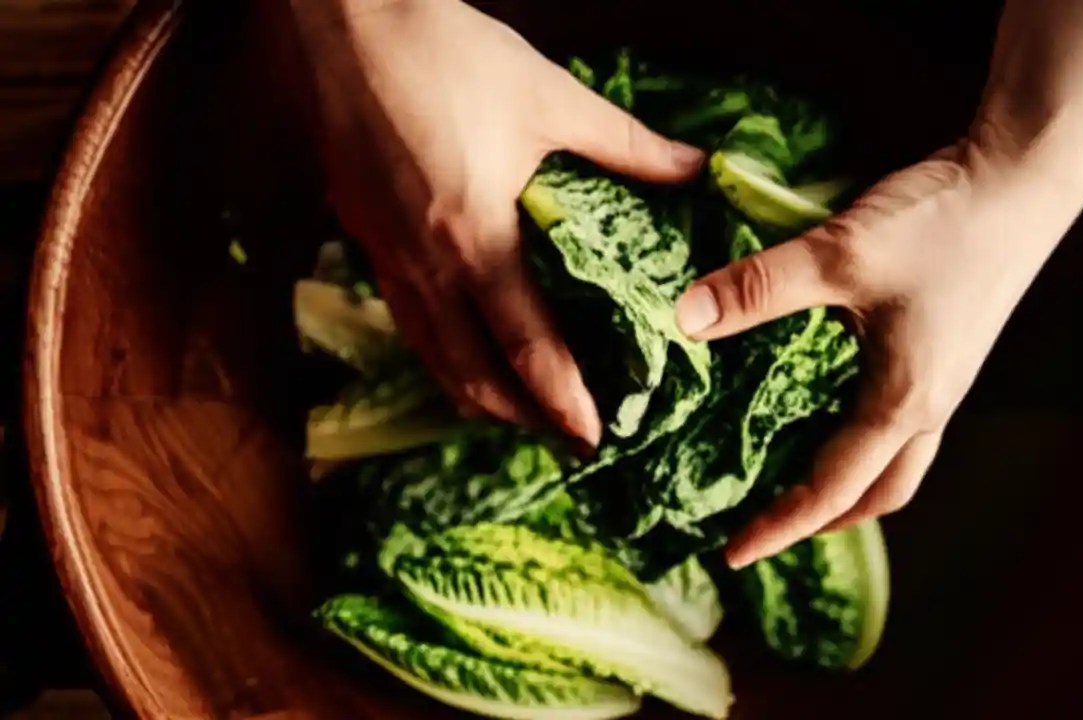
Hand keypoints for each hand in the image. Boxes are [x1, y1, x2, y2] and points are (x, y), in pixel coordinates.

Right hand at [296, 0, 703, 443]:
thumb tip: (698, 170)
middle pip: (468, 372)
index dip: (560, 399)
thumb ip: (629, 146)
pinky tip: (461, 349)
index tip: (592, 437)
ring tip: (517, 415)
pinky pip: (404, 319)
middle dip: (518, 417)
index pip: (523, 346)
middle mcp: (422, 265)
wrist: (343, 20)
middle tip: (564, 439)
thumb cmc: (447, 53)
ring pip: (428, 354)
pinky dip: (439, 352)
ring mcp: (384, 254)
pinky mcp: (362, 234)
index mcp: (473, 239)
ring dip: (473, 394)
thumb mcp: (550, 98)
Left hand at [675, 141, 1078, 567]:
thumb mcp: (839, 254)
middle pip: (881, 492)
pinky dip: (864, 433)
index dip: (780, 526)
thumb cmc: (941, 222)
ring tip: (797, 472)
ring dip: (851, 479)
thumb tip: (685, 320)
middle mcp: (930, 404)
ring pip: (898, 458)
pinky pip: (904, 418)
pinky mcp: (948, 348)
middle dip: (825, 518)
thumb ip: (760, 288)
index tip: (733, 553)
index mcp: (902, 402)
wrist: (1022, 178)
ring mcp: (946, 378)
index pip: (833, 491)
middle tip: (770, 522)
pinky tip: (833, 399)